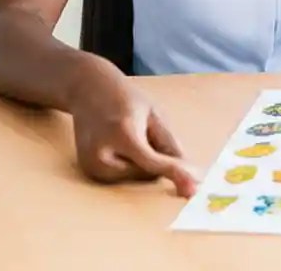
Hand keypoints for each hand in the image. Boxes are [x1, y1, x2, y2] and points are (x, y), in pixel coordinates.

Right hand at [66, 57, 198, 197]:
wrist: (88, 90)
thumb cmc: (125, 99)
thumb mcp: (155, 114)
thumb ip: (171, 146)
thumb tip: (189, 177)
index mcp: (121, 133)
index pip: (152, 162)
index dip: (174, 174)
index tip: (192, 189)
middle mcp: (102, 153)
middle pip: (147, 173)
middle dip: (155, 160)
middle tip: (141, 131)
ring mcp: (92, 165)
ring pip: (137, 178)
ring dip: (142, 164)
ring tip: (127, 136)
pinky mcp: (89, 172)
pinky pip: (123, 179)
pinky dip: (129, 166)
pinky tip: (118, 146)